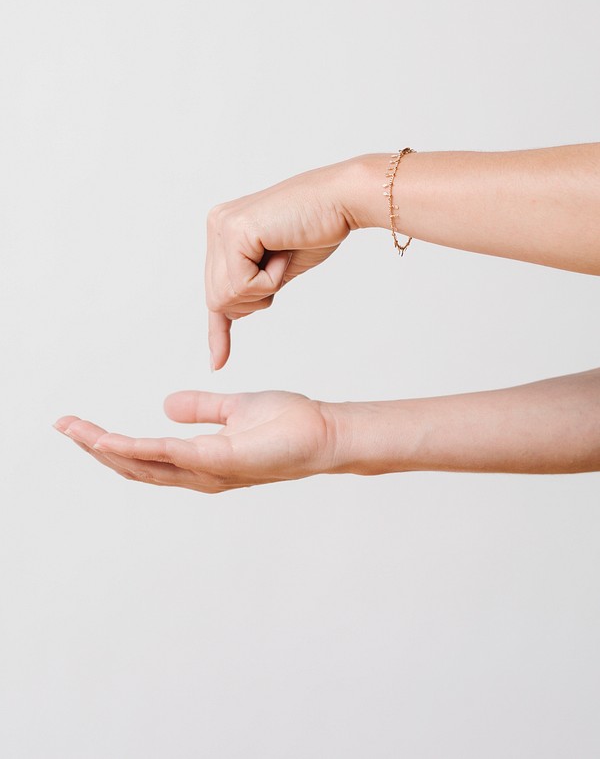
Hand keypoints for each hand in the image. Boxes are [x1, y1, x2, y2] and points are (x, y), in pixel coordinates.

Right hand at [53, 390, 337, 492]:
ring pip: (147, 465)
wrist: (325, 432)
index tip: (78, 424)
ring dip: (108, 449)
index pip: (144, 457)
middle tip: (63, 425)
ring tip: (77, 430)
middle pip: (136, 467)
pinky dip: (142, 449)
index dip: (108, 445)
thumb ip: (200, 410)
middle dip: (96, 448)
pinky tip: (115, 438)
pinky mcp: (224, 460)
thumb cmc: (287, 424)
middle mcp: (199, 473)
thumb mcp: (234, 409)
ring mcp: (210, 471)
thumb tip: (164, 406)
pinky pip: (175, 454)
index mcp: (199, 461)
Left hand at [205, 156, 366, 369]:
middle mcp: (217, 224)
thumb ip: (253, 285)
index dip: (218, 329)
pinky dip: (270, 281)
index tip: (217, 362)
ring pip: (226, 296)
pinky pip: (243, 285)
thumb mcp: (278, 267)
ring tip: (284, 258)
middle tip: (282, 269)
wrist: (342, 200)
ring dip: (264, 290)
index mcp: (224, 231)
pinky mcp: (234, 231)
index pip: (214, 289)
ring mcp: (222, 226)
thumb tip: (232, 314)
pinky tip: (284, 254)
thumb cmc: (320, 228)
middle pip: (217, 299)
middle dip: (254, 300)